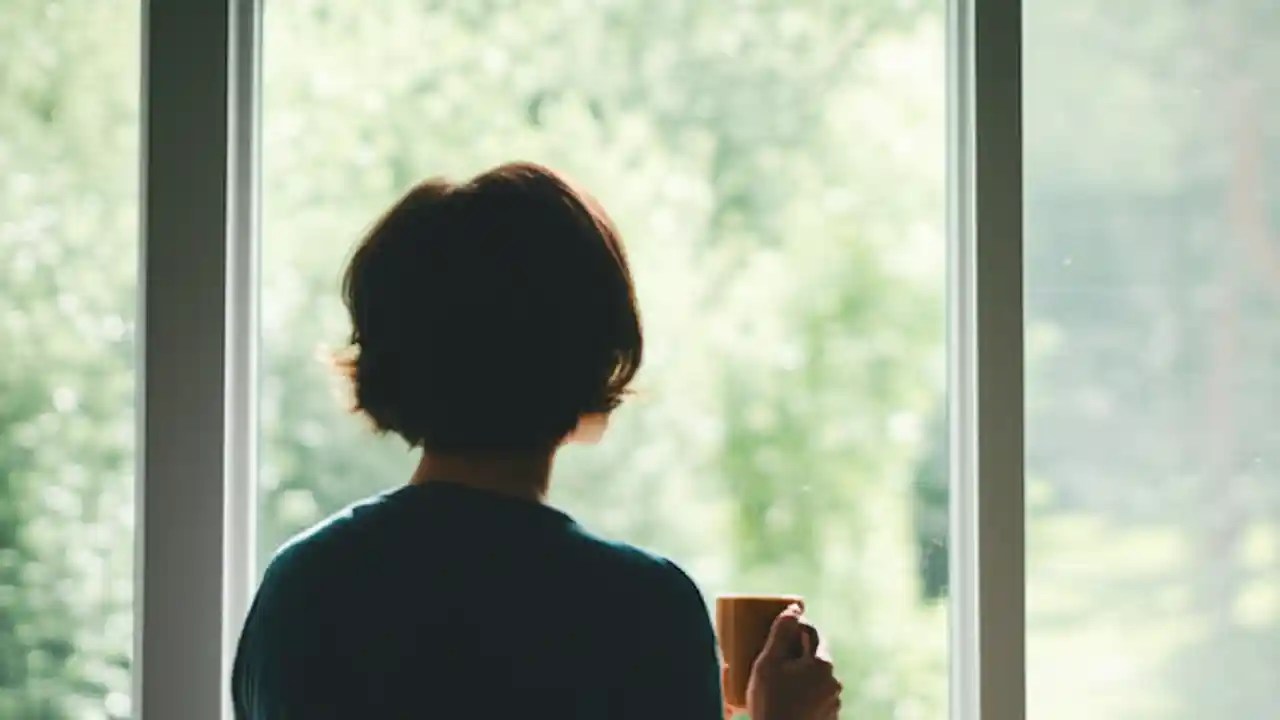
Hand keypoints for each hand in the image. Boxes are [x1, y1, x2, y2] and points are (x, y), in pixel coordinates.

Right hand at [744, 605, 841, 719]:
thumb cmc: (771, 704)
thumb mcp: (768, 664)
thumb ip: (780, 633)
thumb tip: (793, 609)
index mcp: (821, 664)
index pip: (811, 632)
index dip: (793, 626)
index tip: (778, 628)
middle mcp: (833, 682)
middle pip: (814, 656)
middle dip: (796, 652)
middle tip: (773, 656)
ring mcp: (833, 703)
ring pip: (816, 678)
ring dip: (800, 675)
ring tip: (777, 682)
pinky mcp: (828, 719)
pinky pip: (816, 697)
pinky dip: (803, 694)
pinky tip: (786, 700)